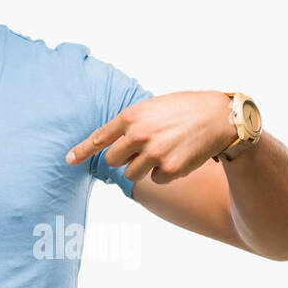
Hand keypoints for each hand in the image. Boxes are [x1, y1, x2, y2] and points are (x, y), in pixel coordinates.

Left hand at [65, 91, 235, 184]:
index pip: (100, 137)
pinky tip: (178, 157)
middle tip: (144, 150)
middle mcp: (139, 135)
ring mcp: (153, 154)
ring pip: (131, 174)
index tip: (68, 160)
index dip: (82, 151)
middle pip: (113, 161)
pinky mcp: (169, 170)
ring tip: (164, 151)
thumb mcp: (153, 107)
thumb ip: (132, 123)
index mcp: (132, 116)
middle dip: (124, 159)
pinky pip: (155, 180)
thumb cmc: (185, 109)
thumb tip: (114, 145)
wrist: (219, 117)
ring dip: (144, 168)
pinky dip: (164, 174)